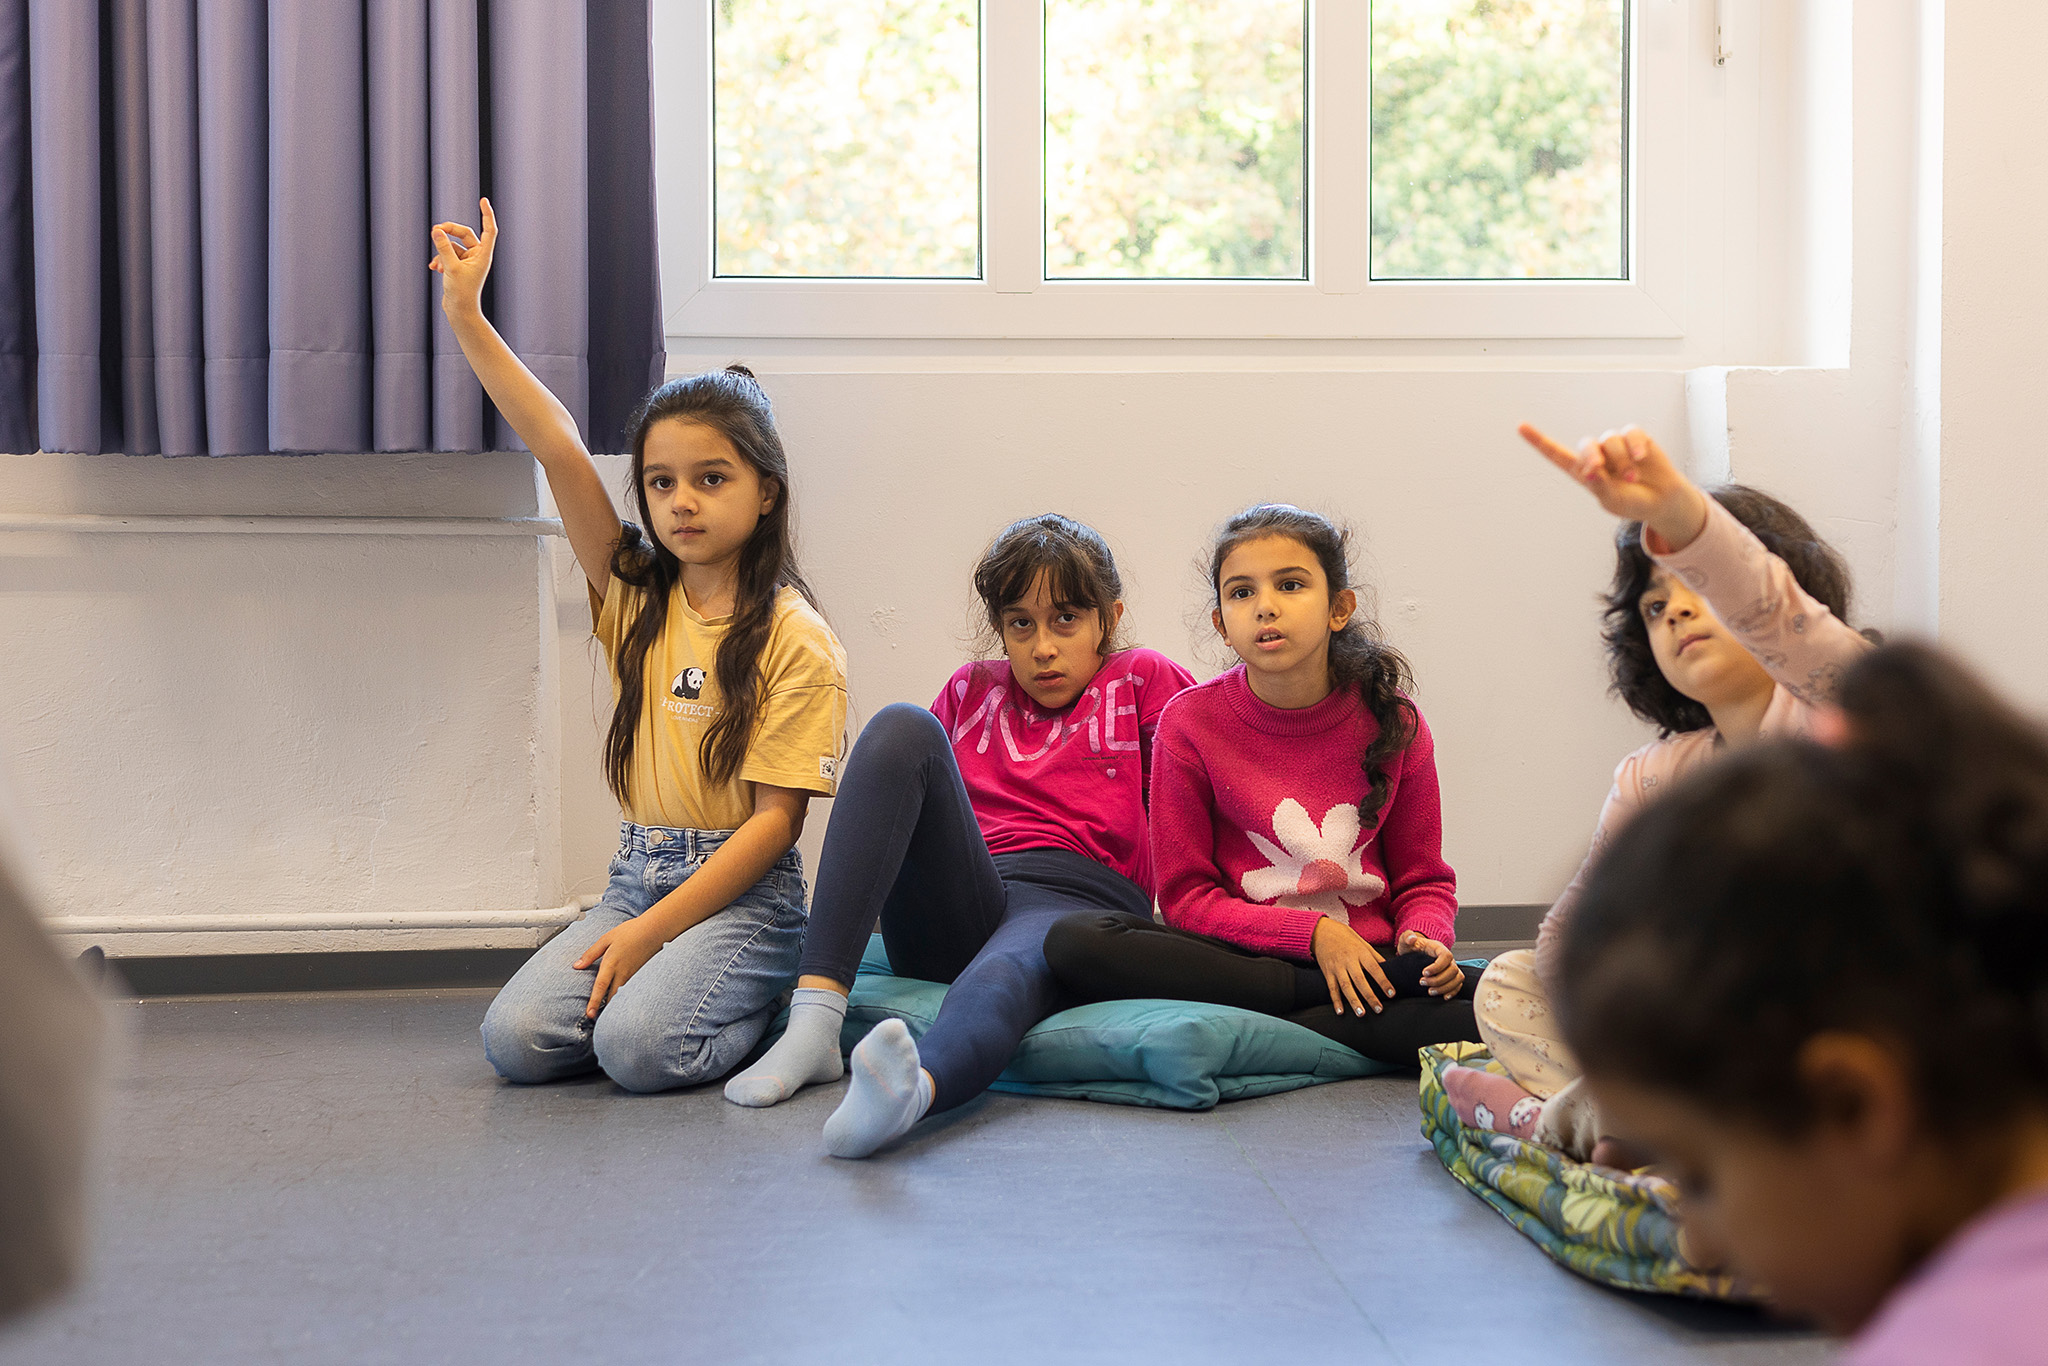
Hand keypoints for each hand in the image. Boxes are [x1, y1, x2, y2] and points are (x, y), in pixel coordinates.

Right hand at [428, 196, 497, 317]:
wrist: (459, 311)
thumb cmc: (461, 292)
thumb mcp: (450, 267)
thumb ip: (444, 248)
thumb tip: (437, 231)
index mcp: (483, 255)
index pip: (488, 229)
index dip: (487, 214)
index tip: (483, 200)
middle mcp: (477, 256)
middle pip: (464, 233)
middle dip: (449, 232)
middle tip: (435, 231)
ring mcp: (468, 261)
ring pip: (453, 245)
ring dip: (442, 250)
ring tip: (436, 263)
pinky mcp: (458, 267)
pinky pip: (448, 255)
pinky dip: (440, 259)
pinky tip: (434, 268)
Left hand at [573, 915, 667, 1018]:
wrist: (655, 929)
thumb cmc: (630, 931)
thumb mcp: (606, 939)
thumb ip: (591, 954)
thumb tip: (577, 965)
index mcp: (611, 963)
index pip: (601, 986)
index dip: (594, 1001)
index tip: (589, 1014)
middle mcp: (623, 972)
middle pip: (612, 996)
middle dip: (604, 1009)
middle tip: (595, 1018)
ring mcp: (633, 975)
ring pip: (622, 995)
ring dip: (614, 1004)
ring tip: (607, 1014)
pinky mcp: (641, 975)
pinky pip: (631, 990)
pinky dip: (624, 996)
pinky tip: (621, 999)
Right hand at [1311, 916, 1395, 1015]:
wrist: (1321, 931)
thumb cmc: (1345, 937)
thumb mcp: (1362, 942)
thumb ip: (1375, 956)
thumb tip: (1389, 967)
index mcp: (1360, 952)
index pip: (1375, 969)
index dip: (1383, 982)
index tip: (1392, 994)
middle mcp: (1349, 960)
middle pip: (1361, 981)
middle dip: (1370, 996)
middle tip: (1379, 1009)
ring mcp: (1337, 967)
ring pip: (1346, 986)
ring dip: (1354, 1001)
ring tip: (1361, 1013)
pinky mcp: (1327, 972)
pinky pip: (1331, 988)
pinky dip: (1335, 1000)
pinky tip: (1340, 1011)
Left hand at [1398, 930, 1463, 998]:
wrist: (1416, 953)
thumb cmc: (1412, 947)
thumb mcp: (1405, 940)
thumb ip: (1406, 937)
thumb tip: (1411, 938)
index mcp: (1439, 948)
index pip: (1446, 956)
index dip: (1437, 966)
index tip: (1424, 973)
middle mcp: (1448, 958)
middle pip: (1452, 969)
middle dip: (1438, 979)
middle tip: (1422, 982)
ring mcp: (1451, 967)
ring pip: (1457, 978)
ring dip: (1445, 987)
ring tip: (1430, 991)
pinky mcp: (1451, 977)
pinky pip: (1458, 984)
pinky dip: (1453, 992)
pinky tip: (1443, 997)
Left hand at [1517, 422, 1710, 552]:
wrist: (1661, 499)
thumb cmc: (1632, 502)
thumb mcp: (1613, 501)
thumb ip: (1601, 487)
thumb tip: (1591, 471)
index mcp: (1583, 472)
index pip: (1557, 454)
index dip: (1539, 441)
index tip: (1521, 427)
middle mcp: (1597, 455)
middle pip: (1586, 445)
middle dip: (1592, 456)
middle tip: (1599, 470)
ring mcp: (1615, 446)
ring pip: (1610, 440)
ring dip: (1622, 461)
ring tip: (1633, 478)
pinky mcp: (1636, 438)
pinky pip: (1631, 433)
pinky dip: (1635, 445)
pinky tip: (1641, 457)